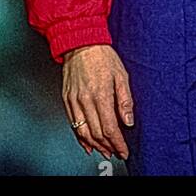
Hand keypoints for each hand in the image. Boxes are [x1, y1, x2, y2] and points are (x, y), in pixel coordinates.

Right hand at [62, 43, 133, 160]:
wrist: (80, 43)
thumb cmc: (102, 56)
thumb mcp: (121, 75)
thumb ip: (125, 100)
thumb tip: (128, 121)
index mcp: (101, 94)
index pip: (110, 128)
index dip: (118, 143)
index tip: (123, 150)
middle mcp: (85, 100)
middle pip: (96, 133)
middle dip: (107, 147)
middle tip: (116, 152)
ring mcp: (74, 101)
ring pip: (83, 132)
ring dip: (94, 146)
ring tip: (104, 151)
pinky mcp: (67, 100)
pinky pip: (73, 124)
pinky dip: (80, 138)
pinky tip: (87, 143)